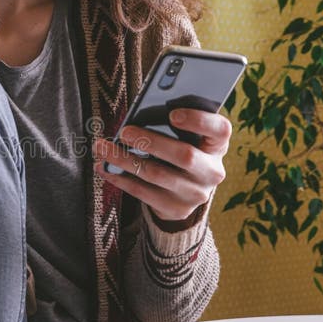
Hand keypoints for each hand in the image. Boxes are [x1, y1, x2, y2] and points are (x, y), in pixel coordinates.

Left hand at [92, 108, 231, 223]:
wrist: (186, 190)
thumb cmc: (180, 147)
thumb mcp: (186, 135)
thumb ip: (173, 122)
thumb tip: (140, 112)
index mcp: (217, 145)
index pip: (220, 130)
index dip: (198, 121)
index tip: (173, 114)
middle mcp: (212, 171)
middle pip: (185, 156)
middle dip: (152, 142)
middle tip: (125, 132)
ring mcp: (195, 194)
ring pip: (156, 175)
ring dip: (125, 159)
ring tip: (102, 147)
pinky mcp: (176, 209)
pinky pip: (144, 193)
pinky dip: (121, 179)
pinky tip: (104, 168)